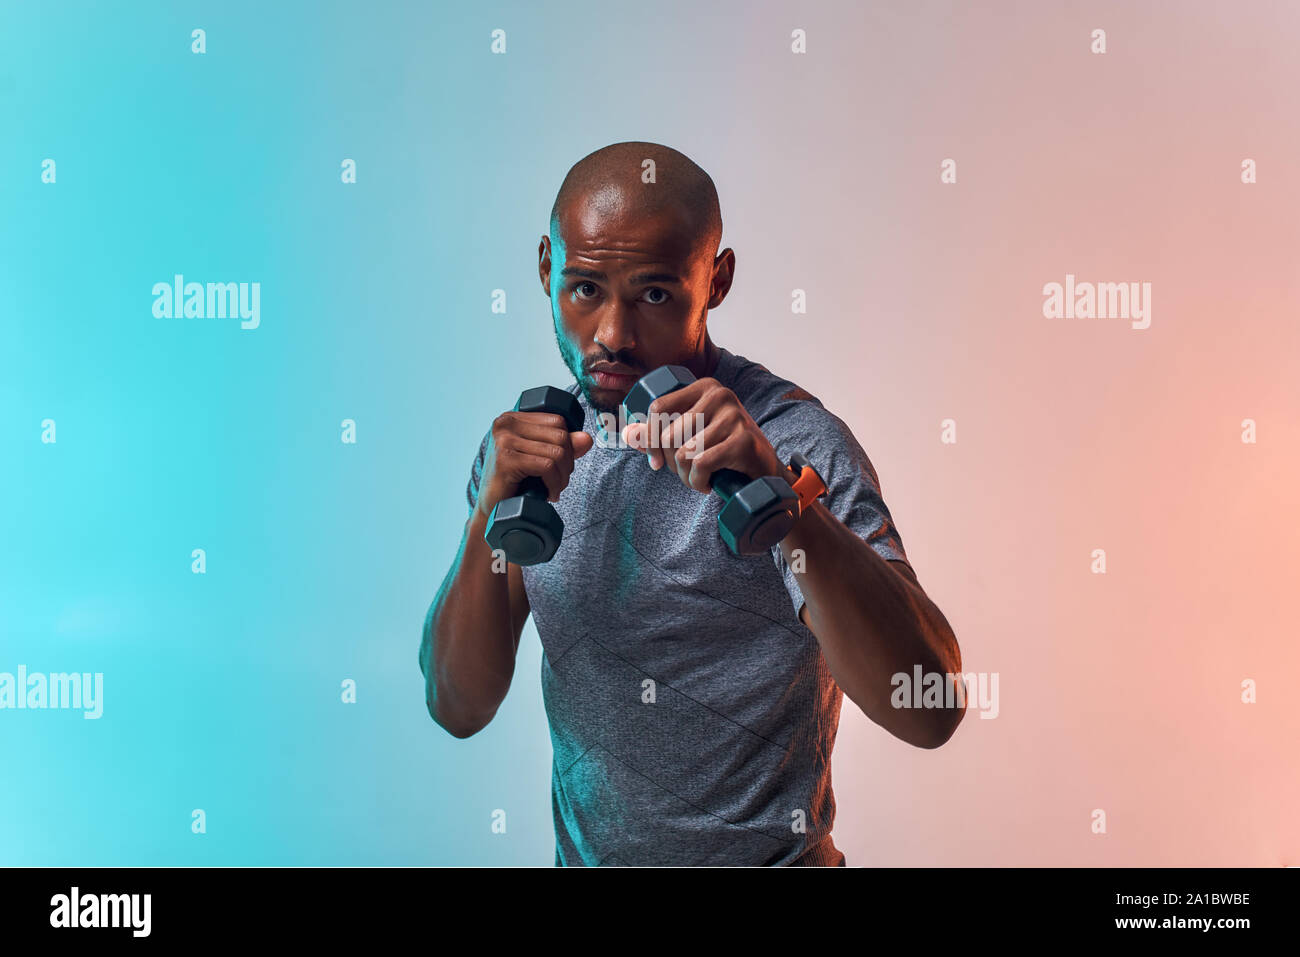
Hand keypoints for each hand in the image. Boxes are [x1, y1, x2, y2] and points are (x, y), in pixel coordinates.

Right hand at [473, 410, 593, 522]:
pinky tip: (549, 494)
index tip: (561, 466)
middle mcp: (506, 424)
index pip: (557, 421)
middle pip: (560, 436)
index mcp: (512, 418)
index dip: (568, 445)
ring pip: (557, 452)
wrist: (493, 509)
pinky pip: (547, 466)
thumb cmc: (515, 483)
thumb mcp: (540, 458)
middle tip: (559, 481)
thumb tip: (586, 438)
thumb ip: (563, 445)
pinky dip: (554, 483)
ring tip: (554, 489)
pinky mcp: (505, 460)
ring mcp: (504, 441)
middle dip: (567, 463)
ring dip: (562, 476)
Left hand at [620, 377, 785, 492]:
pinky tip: (708, 485)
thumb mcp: (691, 436)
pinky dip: (698, 482)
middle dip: (671, 463)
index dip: (650, 439)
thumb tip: (626, 434)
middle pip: (668, 434)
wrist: (764, 471)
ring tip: (698, 479)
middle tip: (687, 472)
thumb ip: (657, 433)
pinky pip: (701, 463)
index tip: (656, 460)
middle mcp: (720, 395)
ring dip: (686, 476)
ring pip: (683, 452)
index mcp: (704, 387)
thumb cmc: (723, 450)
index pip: (658, 408)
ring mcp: (734, 416)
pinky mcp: (743, 440)